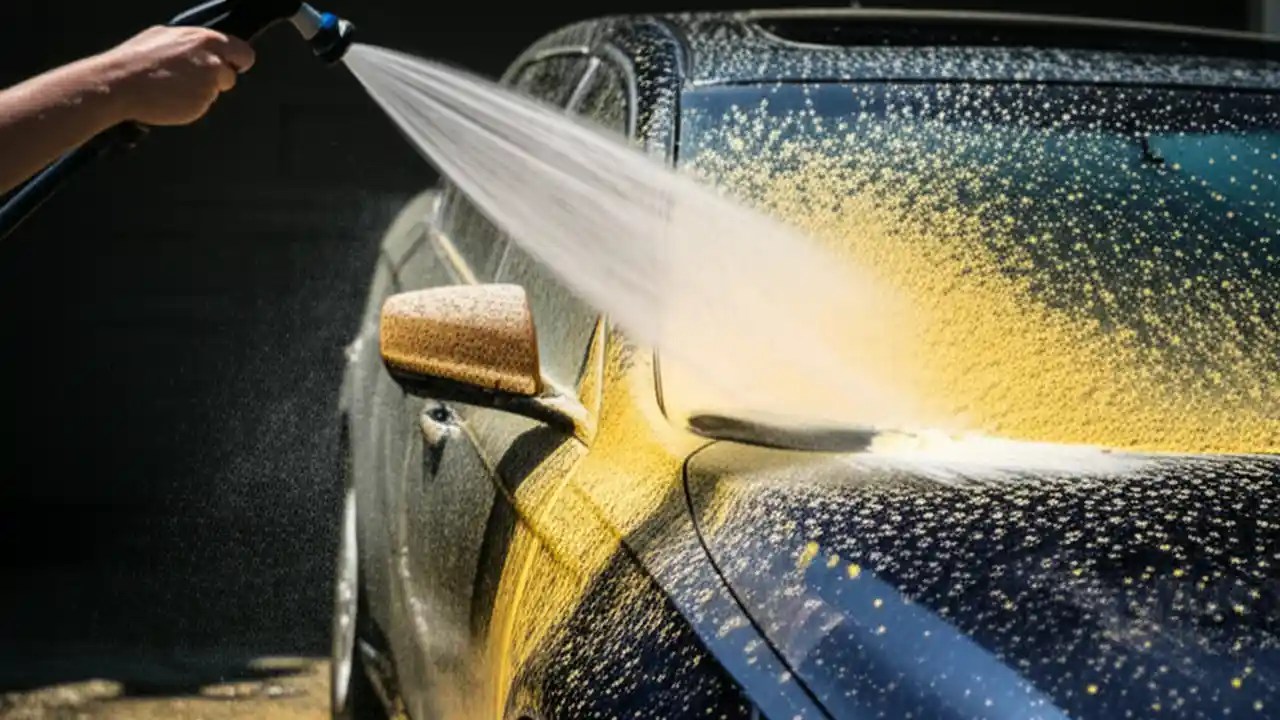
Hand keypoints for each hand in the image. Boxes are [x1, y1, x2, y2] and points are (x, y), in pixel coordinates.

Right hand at [94, 25, 256, 125]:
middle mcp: (213, 60)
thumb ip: (191, 44)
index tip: (229, 65)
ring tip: (172, 87)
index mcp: (205, 39)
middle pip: (231, 75)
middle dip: (221, 78)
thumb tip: (198, 47)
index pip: (241, 52)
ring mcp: (209, 84)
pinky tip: (170, 98)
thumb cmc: (137, 59)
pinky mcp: (201, 104)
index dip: (235, 61)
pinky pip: (201, 106)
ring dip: (200, 92)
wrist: (120, 82)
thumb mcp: (166, 36)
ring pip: (214, 92)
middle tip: (197, 81)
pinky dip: (190, 105)